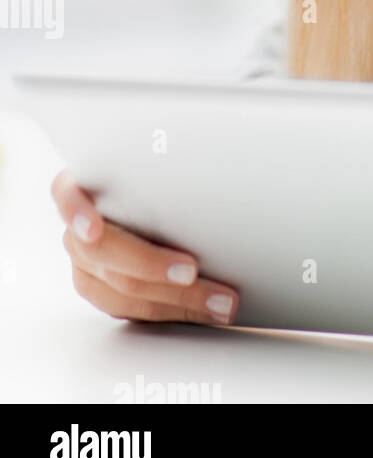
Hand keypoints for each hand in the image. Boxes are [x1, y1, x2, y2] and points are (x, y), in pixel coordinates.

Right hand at [51, 170, 239, 326]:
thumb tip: (203, 147)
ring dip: (178, 298)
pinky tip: (204, 310)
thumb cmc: (156, 176)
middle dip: (153, 265)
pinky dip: (174, 310)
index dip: (78, 213)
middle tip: (193, 270)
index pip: (68, 195)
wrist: (153, 200)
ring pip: (125, 290)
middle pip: (107, 253)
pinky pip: (135, 310)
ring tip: (220, 300)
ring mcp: (87, 266)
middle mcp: (79, 230)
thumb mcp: (153, 162)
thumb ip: (161, 162)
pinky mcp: (106, 293)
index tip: (93, 229)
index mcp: (82, 189)